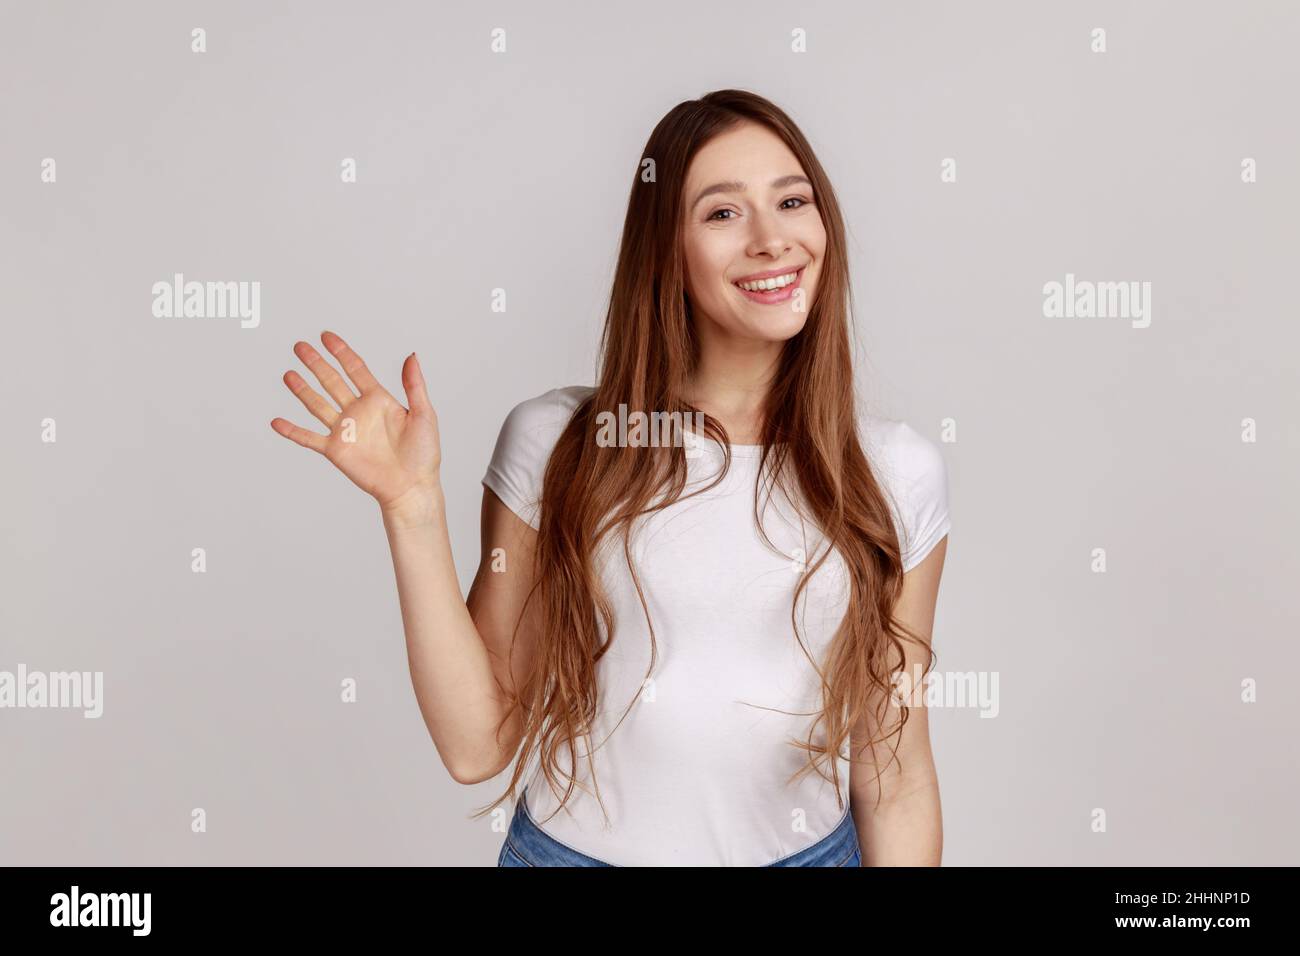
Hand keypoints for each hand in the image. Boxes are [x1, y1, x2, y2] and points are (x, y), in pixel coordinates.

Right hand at [271, 331, 440, 510]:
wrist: (412, 486)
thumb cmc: (423, 454)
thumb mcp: (424, 414)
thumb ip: (414, 385)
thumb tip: (411, 355)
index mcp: (378, 400)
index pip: (355, 369)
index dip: (341, 352)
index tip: (326, 336)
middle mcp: (358, 411)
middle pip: (332, 381)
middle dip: (316, 363)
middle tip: (300, 346)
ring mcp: (344, 430)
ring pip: (317, 404)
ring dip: (302, 390)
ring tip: (288, 374)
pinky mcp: (335, 450)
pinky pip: (308, 438)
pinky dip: (291, 431)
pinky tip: (276, 422)